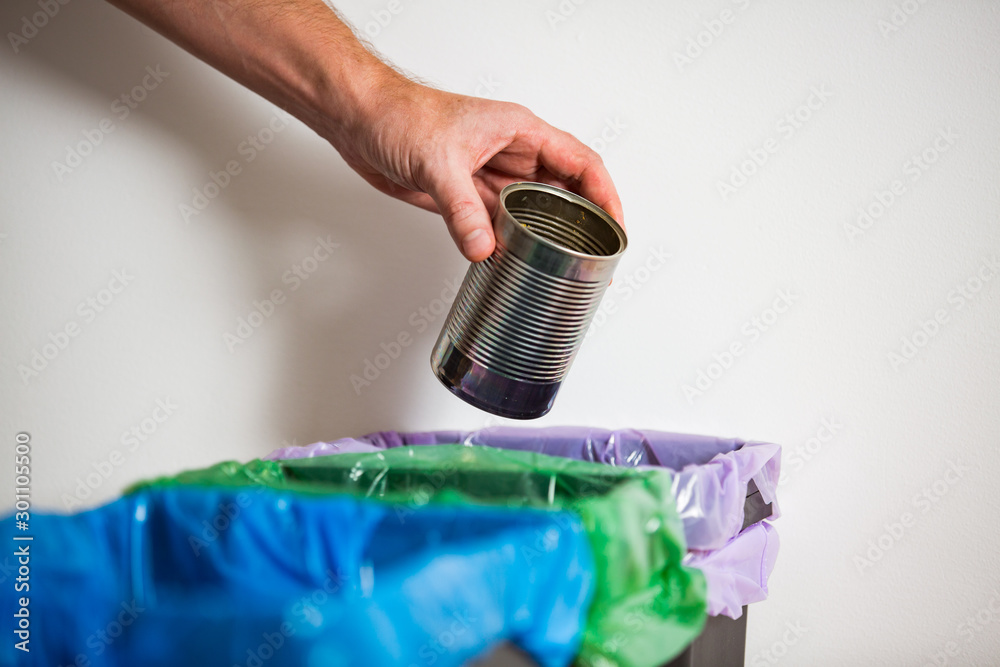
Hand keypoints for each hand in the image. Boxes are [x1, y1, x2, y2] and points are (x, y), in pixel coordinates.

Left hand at [322, 76, 624, 261]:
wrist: (358, 119)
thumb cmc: (399, 114)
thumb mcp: (437, 162)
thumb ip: (463, 210)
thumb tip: (485, 248)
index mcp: (521, 132)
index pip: (581, 163)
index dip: (605, 196)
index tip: (615, 228)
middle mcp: (512, 155)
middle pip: (564, 191)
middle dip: (582, 224)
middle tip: (593, 259)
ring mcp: (490, 177)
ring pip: (532, 211)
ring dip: (546, 238)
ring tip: (563, 268)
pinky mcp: (466, 196)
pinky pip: (500, 223)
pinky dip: (511, 244)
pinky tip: (517, 262)